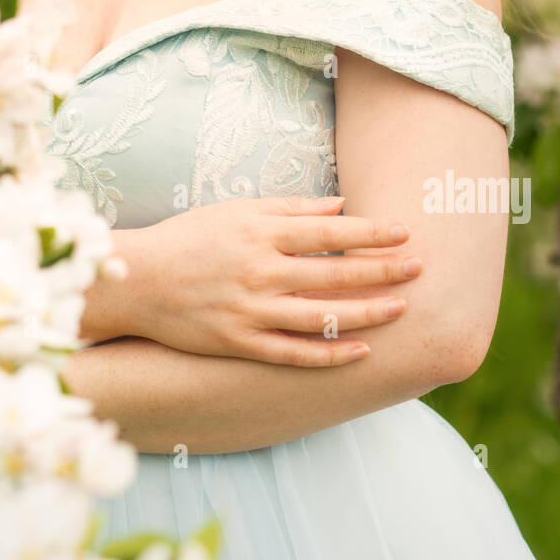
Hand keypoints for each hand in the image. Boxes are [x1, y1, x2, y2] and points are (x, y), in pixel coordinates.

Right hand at [130, 196, 422, 366]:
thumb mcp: (235, 210)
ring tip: (402, 308)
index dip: (370, 233)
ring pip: (322, 316)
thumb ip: (288, 209)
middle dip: (381, 270)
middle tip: (420, 267)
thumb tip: (339, 205)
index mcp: (260, 234)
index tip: (405, 232)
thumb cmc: (189, 237)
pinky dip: (330, 353)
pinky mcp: (239, 343)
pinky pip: (293, 352)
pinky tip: (361, 350)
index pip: (328, 232)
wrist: (138, 282)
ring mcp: (250, 312)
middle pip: (334, 273)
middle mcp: (260, 272)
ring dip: (366, 312)